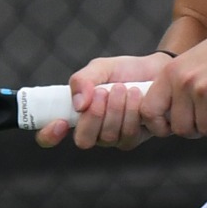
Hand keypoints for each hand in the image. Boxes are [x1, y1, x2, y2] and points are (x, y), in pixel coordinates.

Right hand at [32, 52, 172, 150]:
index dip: (49, 135)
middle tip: (104, 92)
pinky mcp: (134, 139)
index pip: (50, 137)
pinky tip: (137, 96)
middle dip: (94, 116)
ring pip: (108, 137)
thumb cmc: (124, 71)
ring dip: (116, 110)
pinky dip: (132, 113)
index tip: (60, 122)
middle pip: (83, 140)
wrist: (157, 70)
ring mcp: (113, 138)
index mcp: (75, 115)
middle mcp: (92, 131)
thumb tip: (78, 105)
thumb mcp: (100, 68)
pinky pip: (128, 136)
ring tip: (123, 88)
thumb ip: (83, 80)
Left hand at [140, 16, 206, 138]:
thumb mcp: (191, 61)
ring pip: (206, 130)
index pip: (149, 110)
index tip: (170, 127)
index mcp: (172, 72)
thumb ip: (177, 85)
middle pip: (180, 128)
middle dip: (196, 129)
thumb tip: (168, 118)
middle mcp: (186, 83)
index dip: (158, 125)